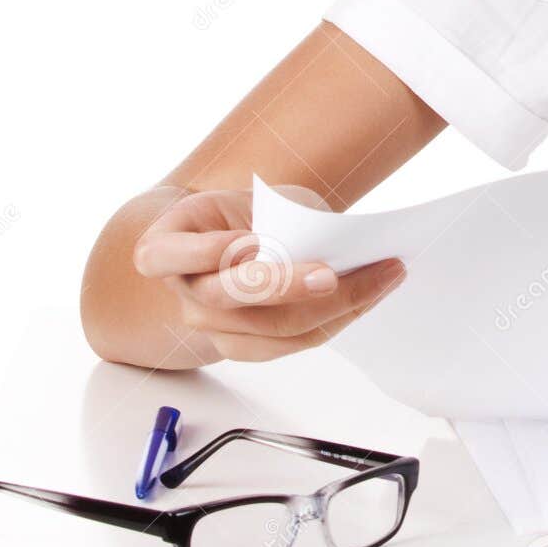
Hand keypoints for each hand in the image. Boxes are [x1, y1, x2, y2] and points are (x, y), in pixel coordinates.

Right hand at [133, 187, 406, 363]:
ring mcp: (211, 326)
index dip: (203, 252)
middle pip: (231, 298)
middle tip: (332, 273)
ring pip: (272, 328)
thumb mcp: (254, 200)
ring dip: (335, 304)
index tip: (246, 241)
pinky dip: (339, 317)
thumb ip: (276, 219)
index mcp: (166, 246)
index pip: (165, 256)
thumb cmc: (247, 212)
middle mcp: (184, 291)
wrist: (239, 236)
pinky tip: (372, 293)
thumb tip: (326, 241)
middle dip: (286, 286)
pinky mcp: (245, 345)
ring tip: (382, 275)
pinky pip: (293, 342)